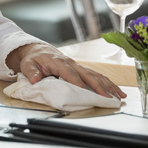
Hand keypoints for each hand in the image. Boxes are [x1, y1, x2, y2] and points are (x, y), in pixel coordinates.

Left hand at [7, 43, 125, 99]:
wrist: (38, 50)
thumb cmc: (33, 59)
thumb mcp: (27, 64)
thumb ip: (31, 72)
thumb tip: (36, 79)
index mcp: (59, 62)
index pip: (70, 74)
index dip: (78, 83)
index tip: (85, 92)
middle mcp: (72, 63)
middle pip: (88, 75)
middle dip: (99, 86)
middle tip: (108, 97)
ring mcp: (78, 66)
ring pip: (96, 75)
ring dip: (108, 86)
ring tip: (119, 96)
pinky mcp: (82, 69)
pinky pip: (97, 76)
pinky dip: (108, 83)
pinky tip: (117, 92)